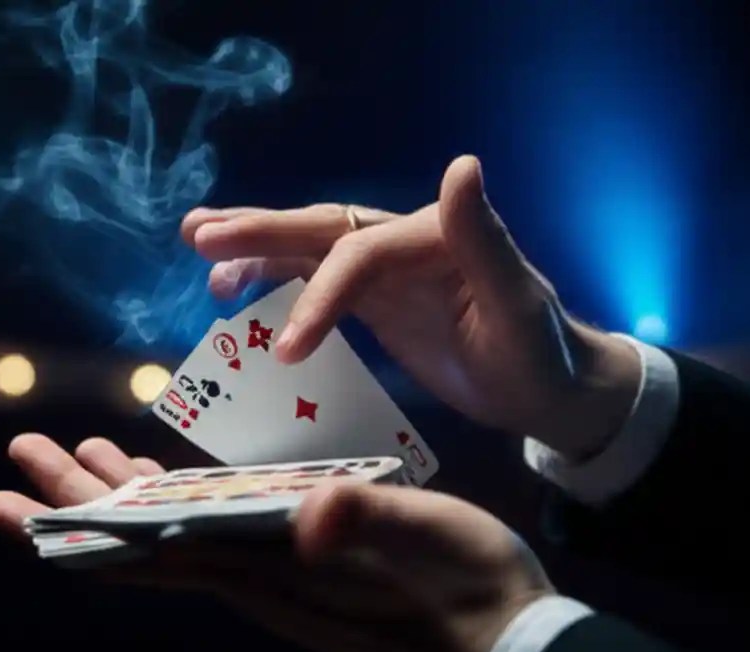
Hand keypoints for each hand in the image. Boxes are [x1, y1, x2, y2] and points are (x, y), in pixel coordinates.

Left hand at [0, 434, 553, 651]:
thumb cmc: (473, 594)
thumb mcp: (434, 542)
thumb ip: (372, 524)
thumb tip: (308, 516)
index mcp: (269, 569)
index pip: (146, 550)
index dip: (73, 527)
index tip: (5, 502)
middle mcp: (254, 579)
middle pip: (139, 542)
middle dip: (71, 500)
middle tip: (13, 457)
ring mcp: (273, 578)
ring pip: (169, 536)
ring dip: (116, 496)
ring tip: (74, 454)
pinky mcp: (299, 572)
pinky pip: (212, 536)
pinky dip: (176, 502)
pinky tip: (170, 483)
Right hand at [182, 155, 641, 458]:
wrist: (549, 389)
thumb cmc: (539, 354)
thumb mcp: (517, 303)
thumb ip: (484, 239)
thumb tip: (462, 165)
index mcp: (434, 235)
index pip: (359, 253)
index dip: (319, 295)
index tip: (286, 348)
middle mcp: (404, 241)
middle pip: (322, 229)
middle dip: (260, 232)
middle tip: (199, 235)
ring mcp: (388, 270)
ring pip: (311, 248)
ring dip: (257, 246)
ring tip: (201, 250)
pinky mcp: (378, 300)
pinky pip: (316, 280)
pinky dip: (276, 279)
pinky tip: (239, 288)